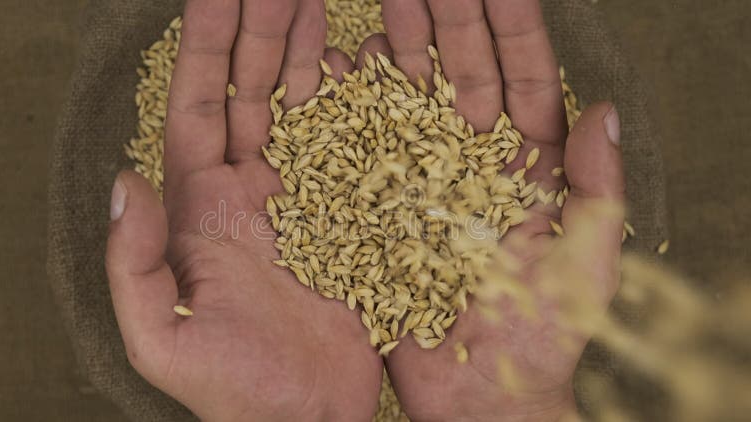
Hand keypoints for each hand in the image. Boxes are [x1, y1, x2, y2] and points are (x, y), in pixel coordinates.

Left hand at [105, 1, 380, 419]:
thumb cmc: (237, 391)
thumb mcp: (163, 338)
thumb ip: (133, 263)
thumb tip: (124, 183)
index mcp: (204, 211)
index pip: (198, 108)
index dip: (204, 49)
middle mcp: (252, 194)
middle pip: (250, 94)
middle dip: (259, 32)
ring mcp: (305, 202)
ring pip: (303, 111)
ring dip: (305, 54)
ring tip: (313, 4)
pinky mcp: (351, 218)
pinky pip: (353, 150)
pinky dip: (357, 107)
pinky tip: (359, 68)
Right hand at [362, 1, 624, 419]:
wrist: (480, 399)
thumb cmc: (541, 338)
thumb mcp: (584, 264)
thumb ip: (596, 190)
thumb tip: (603, 112)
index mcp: (525, 172)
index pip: (521, 83)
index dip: (508, 31)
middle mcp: (472, 169)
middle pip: (459, 82)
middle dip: (442, 27)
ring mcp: (424, 188)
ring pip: (408, 110)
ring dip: (395, 63)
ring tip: (377, 21)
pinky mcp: (384, 215)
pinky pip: (365, 159)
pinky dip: (350, 120)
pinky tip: (337, 84)